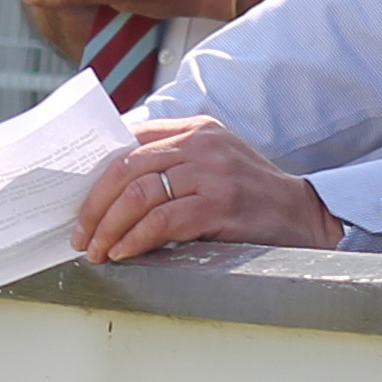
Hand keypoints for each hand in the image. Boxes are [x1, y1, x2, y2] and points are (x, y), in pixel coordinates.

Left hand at [73, 115, 342, 263]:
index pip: (130, 140)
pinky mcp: (221, 204)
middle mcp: (201, 143)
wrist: (304, 216)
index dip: (95, 171)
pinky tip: (125, 252)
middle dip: (94, 205)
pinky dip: (135, 238)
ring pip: (138, 193)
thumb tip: (108, 187)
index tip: (76, 200)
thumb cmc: (250, 197)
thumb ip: (171, 163)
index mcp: (195, 129)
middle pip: (126, 167)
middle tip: (80, 234)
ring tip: (97, 250)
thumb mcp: (213, 164)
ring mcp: (212, 172)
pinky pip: (162, 220)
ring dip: (108, 227)